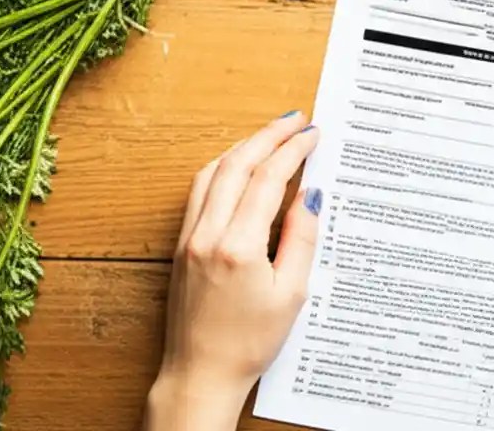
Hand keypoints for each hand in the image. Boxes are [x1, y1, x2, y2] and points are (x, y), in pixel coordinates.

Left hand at [145, 111, 321, 430]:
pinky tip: (240, 166)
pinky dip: (223, 168)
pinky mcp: (180, 246)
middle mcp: (207, 235)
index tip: (313, 134)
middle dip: (269, 135)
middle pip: (237, 163)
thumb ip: (302, 238)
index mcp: (238, 246)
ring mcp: (188, 238)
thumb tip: (310, 195)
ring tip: (270, 136)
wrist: (201, 373)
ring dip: (243, 147)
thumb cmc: (248, 343)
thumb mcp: (291, 293)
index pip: (268, 179)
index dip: (293, 150)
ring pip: (213, 172)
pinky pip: (199, 191)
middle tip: (296, 121)